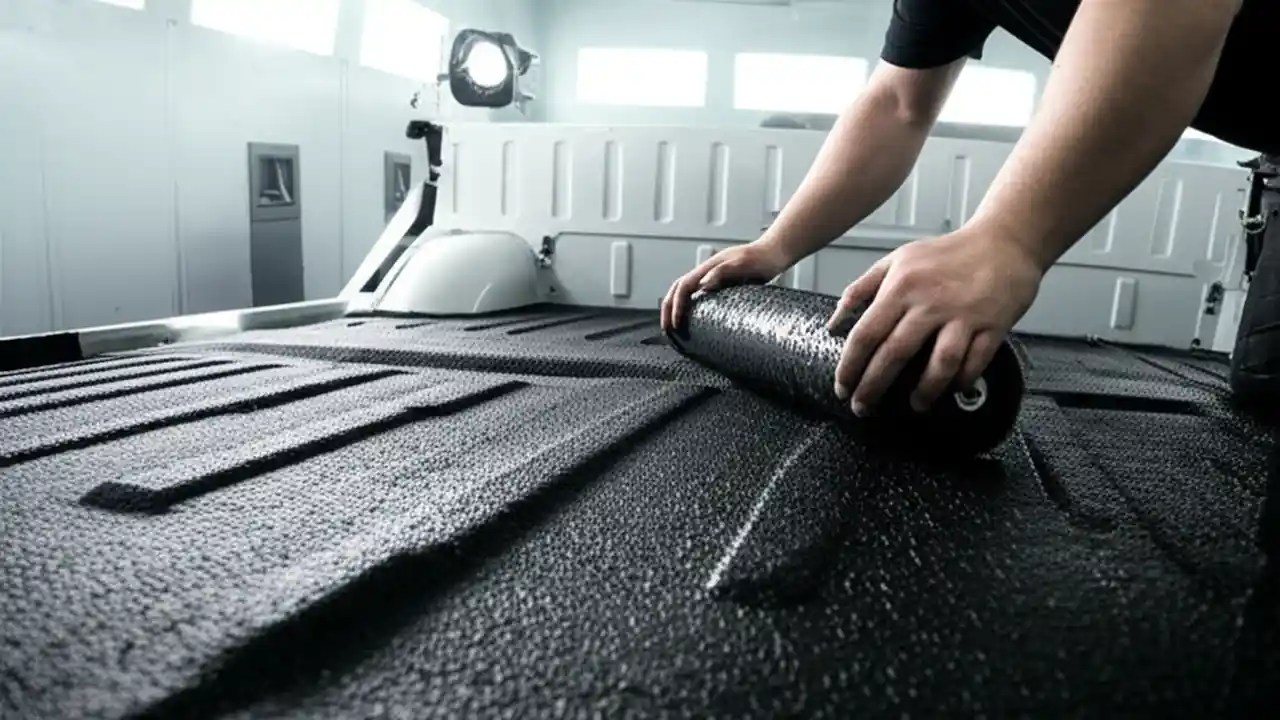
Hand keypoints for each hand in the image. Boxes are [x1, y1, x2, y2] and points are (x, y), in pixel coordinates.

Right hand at [661, 240, 792, 332]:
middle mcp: (706, 271)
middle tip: (668, 330)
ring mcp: (712, 276)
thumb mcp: (744, 264)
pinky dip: (688, 306)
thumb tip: (702, 286)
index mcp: (709, 267)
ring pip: (684, 291)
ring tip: (674, 326)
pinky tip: (693, 318)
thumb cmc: (762, 259)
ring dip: (674, 307)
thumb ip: (723, 272)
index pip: (683, 287)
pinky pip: (697, 294)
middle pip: (677, 289)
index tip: (676, 324)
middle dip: (668, 308)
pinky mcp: (720, 283)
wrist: (775, 253)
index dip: (676, 305)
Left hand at [827, 227, 1041, 415]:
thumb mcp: (897, 260)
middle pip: (894, 353)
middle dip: (873, 386)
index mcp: (901, 286)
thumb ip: (862, 288)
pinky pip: (976, 361)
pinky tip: (953, 389)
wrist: (1004, 241)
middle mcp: (929, 302)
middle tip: (863, 408)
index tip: (842, 387)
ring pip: (939, 364)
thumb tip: (834, 321)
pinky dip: (963, 379)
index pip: (866, 333)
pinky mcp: (993, 324)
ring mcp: (963, 315)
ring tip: (915, 405)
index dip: (850, 366)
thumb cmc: (947, 254)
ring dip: (925, 391)